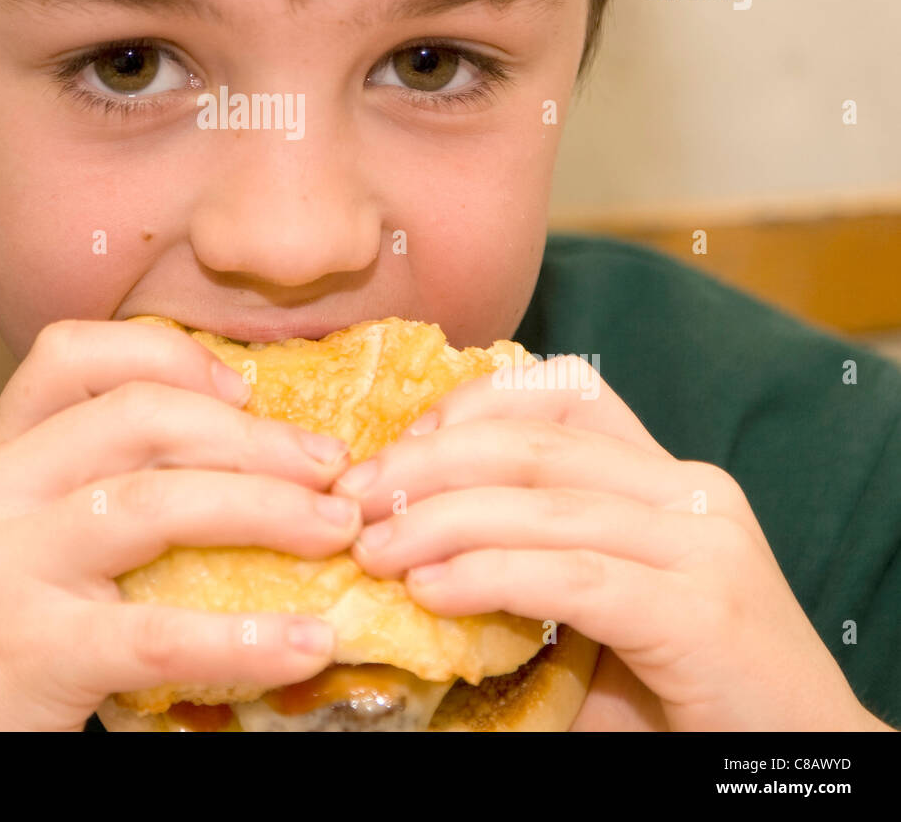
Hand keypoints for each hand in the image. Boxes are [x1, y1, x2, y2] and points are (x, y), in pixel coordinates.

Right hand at [0, 318, 359, 730]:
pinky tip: (308, 642)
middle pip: (139, 418)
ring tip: (337, 529)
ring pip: (153, 503)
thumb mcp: (10, 528)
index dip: (171, 353)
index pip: (75, 352)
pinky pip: (157, 633)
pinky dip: (247, 638)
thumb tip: (237, 461)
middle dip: (253, 435)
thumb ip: (86, 482)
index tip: (244, 389)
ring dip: (266, 508)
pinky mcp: (29, 651)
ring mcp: (5, 565)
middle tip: (331, 466)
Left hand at [331, 353, 887, 731]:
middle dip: (427, 463)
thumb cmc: (685, 688)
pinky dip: (486, 576)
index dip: (471, 404)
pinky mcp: (701, 611)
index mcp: (667, 477)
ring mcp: (703, 545)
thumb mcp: (605, 597)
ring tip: (375, 550)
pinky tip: (431, 591)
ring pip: (541, 503)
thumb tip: (405, 534)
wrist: (801, 765)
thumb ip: (534, 553)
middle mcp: (691, 492)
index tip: (401, 446)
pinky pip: (568, 577)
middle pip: (533, 444)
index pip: (563, 392)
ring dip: (438, 521)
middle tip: (356, 499)